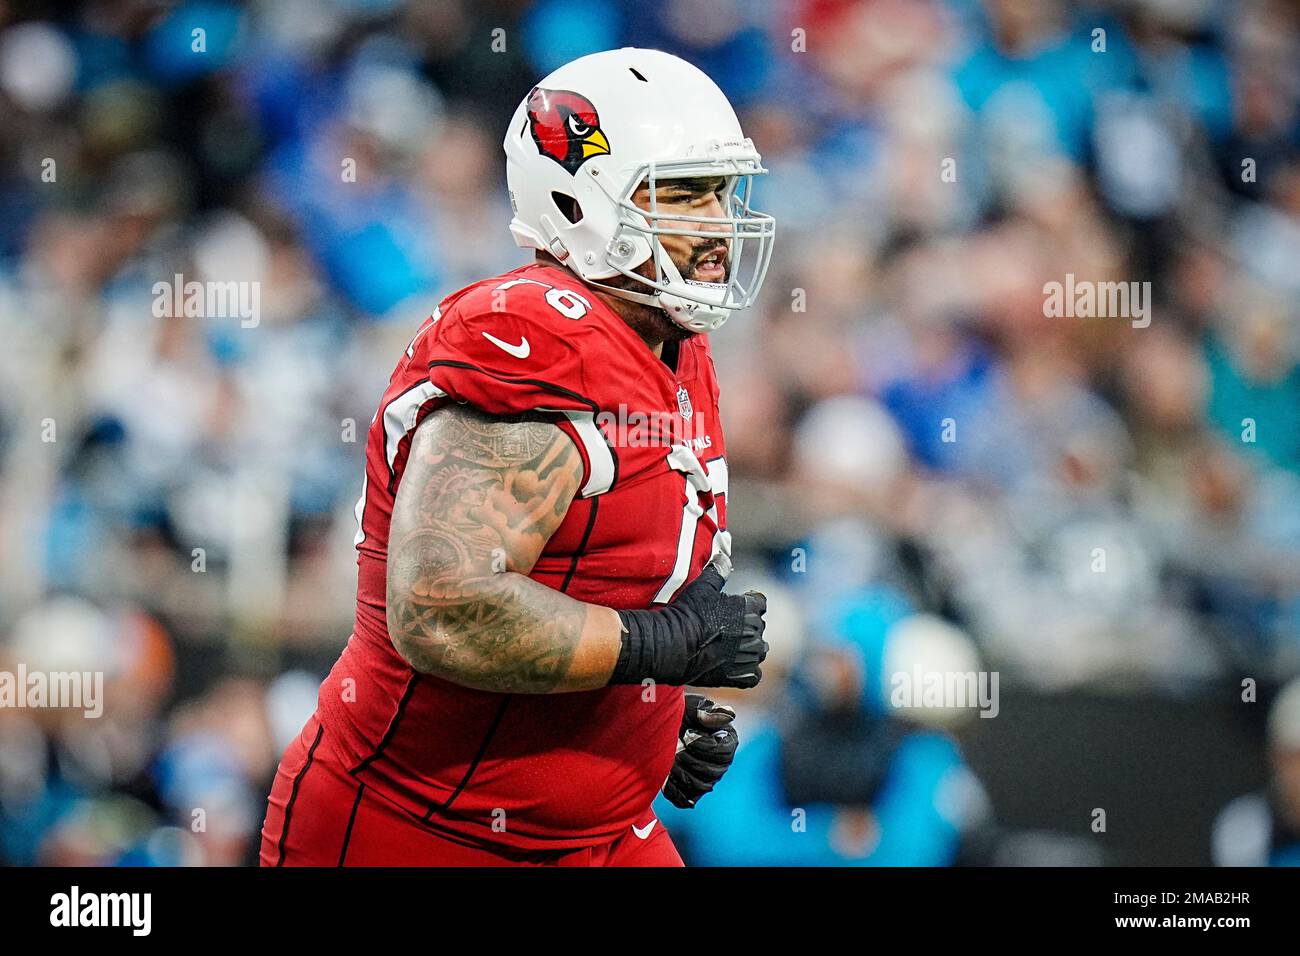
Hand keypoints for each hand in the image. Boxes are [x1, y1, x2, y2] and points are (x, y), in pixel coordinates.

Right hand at [611, 553, 767, 687]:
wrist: (674, 645)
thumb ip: (718, 570)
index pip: (760, 602)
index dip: (750, 602)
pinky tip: (734, 666)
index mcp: (750, 608)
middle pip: (759, 627)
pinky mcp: (740, 676)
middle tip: (727, 627)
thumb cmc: (688, 613)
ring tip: (732, 646)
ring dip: (750, 648)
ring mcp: (749, 656)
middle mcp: (754, 632)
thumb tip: (723, 555)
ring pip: (759, 651)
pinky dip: (747, 671)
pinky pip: (753, 675)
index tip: (738, 605)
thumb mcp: (702, 586)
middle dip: (747, 626)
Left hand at [663, 694, 738, 808]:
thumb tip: (729, 716)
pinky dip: (673, 789)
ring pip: (699, 787)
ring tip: (668, 756)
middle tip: (675, 745)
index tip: (687, 733)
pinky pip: (684, 799)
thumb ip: (707, 711)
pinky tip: (663, 776)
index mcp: (726, 741)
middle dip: (688, 758)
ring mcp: (705, 779)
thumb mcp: (690, 706)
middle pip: (712, 773)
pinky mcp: (688, 791)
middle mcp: (720, 763)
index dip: (702, 745)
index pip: (723, 753)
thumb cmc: (676, 712)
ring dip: (680, 771)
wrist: (654, 726)